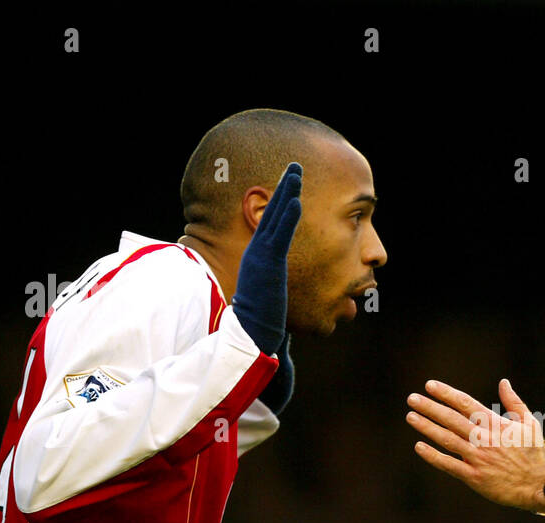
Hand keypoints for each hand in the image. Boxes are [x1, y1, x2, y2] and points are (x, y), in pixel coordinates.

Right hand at [231, 162, 302, 355]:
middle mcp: (258, 252)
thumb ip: (275, 283)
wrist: (247, 334)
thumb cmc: (259, 321)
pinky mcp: (268, 264)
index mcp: (259, 257)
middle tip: (295, 166)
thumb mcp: (268, 295)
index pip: (271, 223)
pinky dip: (287, 217)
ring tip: (296, 172)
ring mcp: (262, 256)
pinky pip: (280, 236)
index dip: (280, 202)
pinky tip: (296, 200)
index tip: (289, 184)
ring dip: (287, 193)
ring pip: (275, 218)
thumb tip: (280, 284)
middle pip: (272, 212)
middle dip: (284, 187)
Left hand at [406, 379, 544, 512]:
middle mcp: (485, 439)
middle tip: (412, 398)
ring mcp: (478, 458)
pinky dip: (433, 456)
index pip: (466, 404)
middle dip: (430, 407)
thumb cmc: (535, 454)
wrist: (539, 485)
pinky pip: (450, 465)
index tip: (430, 385)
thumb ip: (514, 402)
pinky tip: (419, 446)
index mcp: (497, 425)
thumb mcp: (530, 423)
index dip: (446, 394)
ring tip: (411, 417)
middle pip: (452, 419)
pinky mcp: (475, 477)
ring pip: (447, 439)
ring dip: (427, 427)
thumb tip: (503, 382)